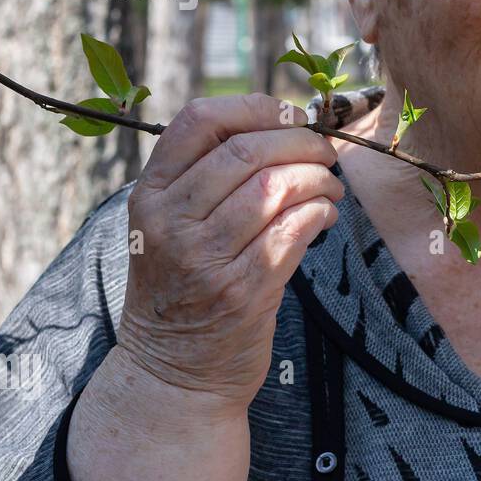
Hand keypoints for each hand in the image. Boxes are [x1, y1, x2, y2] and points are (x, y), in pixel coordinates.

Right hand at [118, 93, 342, 409]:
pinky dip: (320, 215)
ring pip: (275, 188)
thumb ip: (207, 179)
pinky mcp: (242, 291)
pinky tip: (325, 218)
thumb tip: (286, 128)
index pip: (198, 121)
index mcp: (150, 194)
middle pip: (247, 151)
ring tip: (330, 189)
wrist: (173, 373)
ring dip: (318, 180)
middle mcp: (168, 222)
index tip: (292, 114)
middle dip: (302, 143)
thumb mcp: (170, 228)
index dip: (255, 107)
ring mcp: (203, 258)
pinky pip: (294, 231)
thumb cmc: (185, 288)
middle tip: (326, 154)